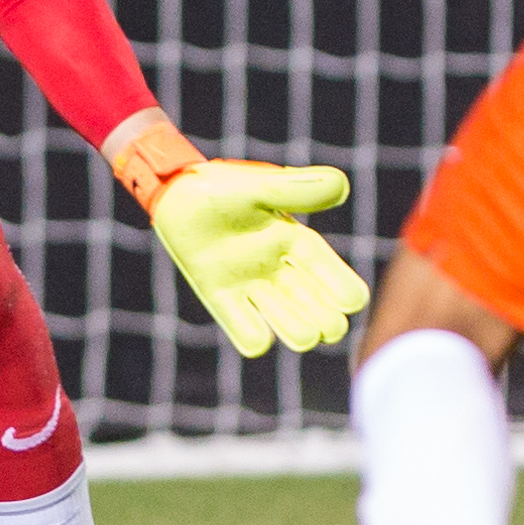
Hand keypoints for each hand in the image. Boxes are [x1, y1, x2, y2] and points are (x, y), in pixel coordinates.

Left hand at [146, 161, 371, 355]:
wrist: (174, 194)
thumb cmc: (220, 186)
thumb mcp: (260, 187)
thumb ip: (299, 188)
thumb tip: (342, 188)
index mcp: (296, 242)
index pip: (336, 278)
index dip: (346, 292)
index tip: (349, 302)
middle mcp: (279, 270)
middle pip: (321, 312)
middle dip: (328, 322)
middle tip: (324, 324)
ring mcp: (251, 286)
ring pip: (291, 327)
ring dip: (297, 330)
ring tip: (298, 328)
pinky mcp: (222, 298)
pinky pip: (248, 333)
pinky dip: (255, 337)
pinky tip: (256, 331)